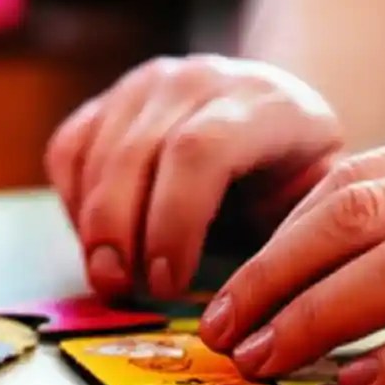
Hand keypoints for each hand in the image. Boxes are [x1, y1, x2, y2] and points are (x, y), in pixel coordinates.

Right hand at [46, 55, 342, 299]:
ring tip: (112, 277)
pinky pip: (68, 151)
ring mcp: (149, 84)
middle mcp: (201, 81)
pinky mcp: (109, 100)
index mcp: (265, 103)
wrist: (279, 121)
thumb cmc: (297, 180)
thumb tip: (242, 304)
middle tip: (120, 288)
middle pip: (137, 154)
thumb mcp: (316, 208)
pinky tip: (97, 242)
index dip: (174, 222)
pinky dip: (72, 204)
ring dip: (92, 227)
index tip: (168, 282)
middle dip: (119, 232)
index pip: (201, 151)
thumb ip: (285, 243)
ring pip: (96, 153)